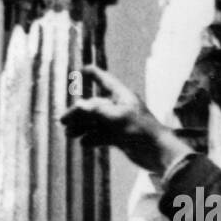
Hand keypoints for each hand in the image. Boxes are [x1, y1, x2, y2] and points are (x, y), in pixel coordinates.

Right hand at [60, 65, 190, 173]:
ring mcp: (119, 123)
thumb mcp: (117, 117)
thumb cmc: (141, 129)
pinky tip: (84, 143)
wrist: (158, 152)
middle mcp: (120, 107)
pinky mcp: (120, 138)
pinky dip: (92, 138)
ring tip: (69, 134)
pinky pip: (102, 135)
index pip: (104, 80)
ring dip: (82, 127)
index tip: (80, 69)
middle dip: (79, 112)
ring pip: (96, 122)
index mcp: (122, 96)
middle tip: (63, 121)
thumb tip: (78, 105)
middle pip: (94, 106)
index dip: (93, 74)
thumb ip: (96, 110)